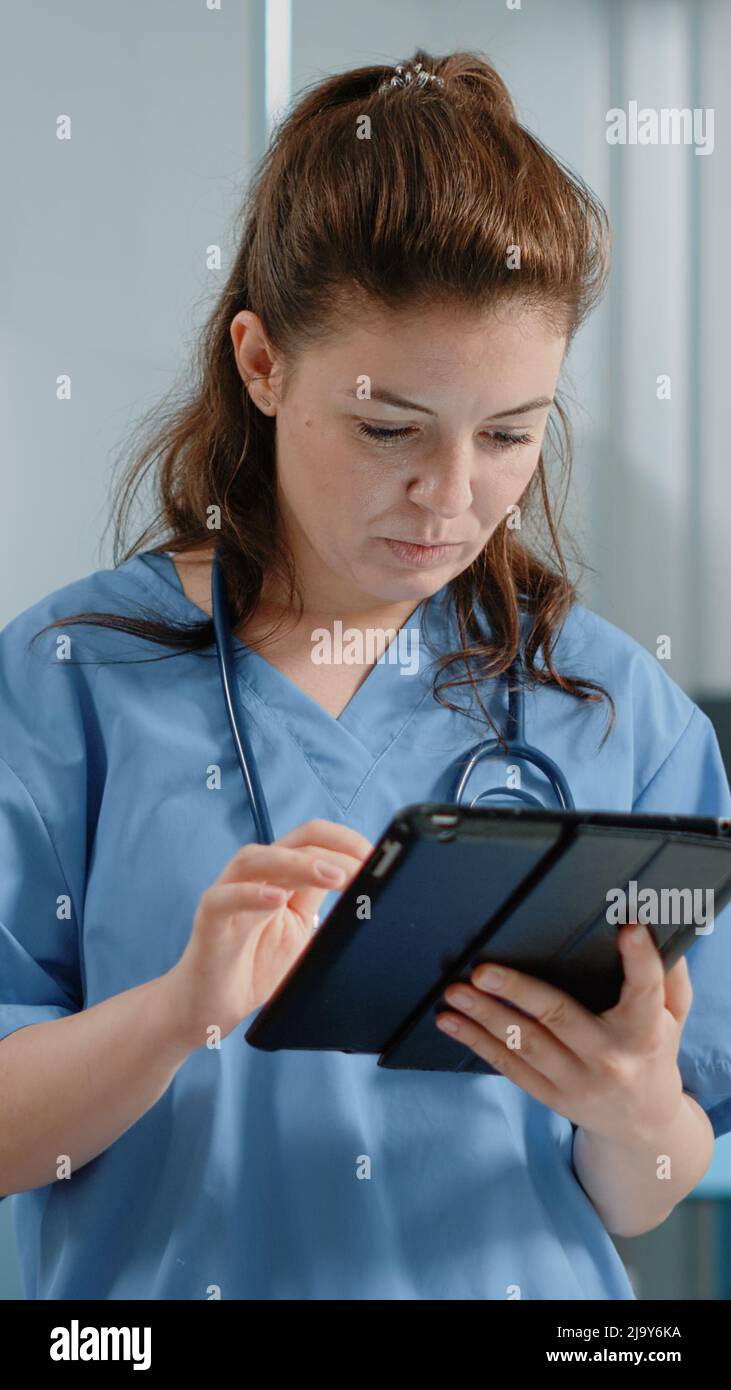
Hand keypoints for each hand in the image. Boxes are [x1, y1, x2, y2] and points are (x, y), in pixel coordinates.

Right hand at [166, 818, 372, 1049]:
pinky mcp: (208, 922)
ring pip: (256, 859)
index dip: (347, 843)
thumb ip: (322, 906)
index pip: (314, 840)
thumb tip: (366, 891)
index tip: (379, 859)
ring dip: (298, 863)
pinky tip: (276, 899)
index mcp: (279, 875)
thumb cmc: (253, 967)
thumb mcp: (301, 932)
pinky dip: (250, 894)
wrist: (208, 1007)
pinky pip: (223, 898)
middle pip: (293, 841)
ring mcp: (227, 895)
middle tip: (367, 867)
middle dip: (334, 849)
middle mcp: (253, 877)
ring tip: (333, 877)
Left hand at [435, 921, 693, 1143]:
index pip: (645, 991)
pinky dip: (477, 1042)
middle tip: (483, 970)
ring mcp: (576, 1080)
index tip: (628, 928)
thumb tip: (658, 930)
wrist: (645, 1128)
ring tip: (455, 992)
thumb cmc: (655, 1054)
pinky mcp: (551, 1095)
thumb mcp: (674, 1018)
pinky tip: (451, 1022)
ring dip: (485, 1016)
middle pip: (559, 1017)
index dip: (640, 960)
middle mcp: (609, 1058)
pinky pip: (509, 1066)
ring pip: (524, 1043)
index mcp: (646, 1032)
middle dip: (518, 992)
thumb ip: (670, 979)